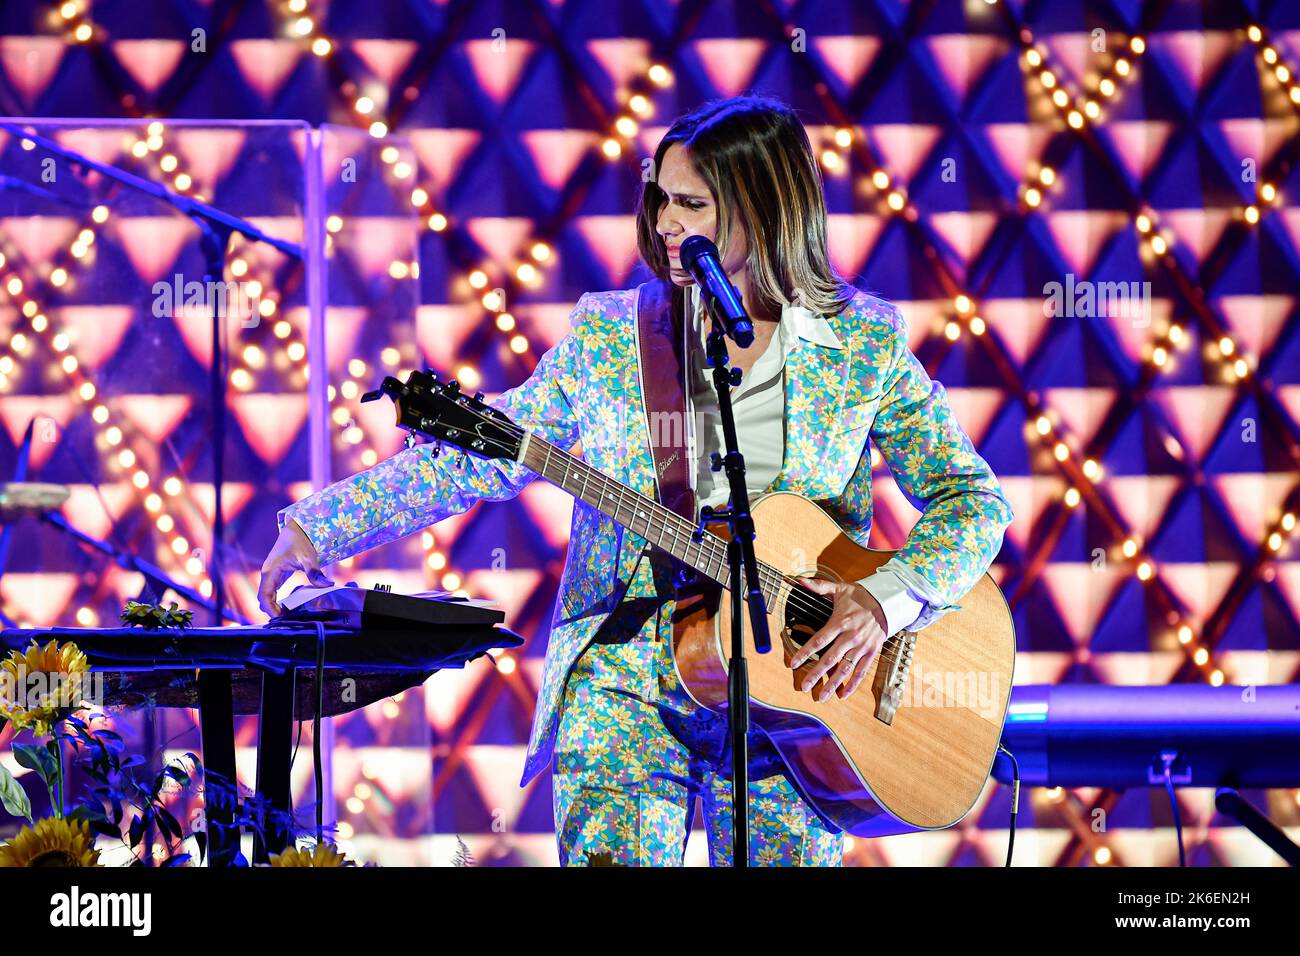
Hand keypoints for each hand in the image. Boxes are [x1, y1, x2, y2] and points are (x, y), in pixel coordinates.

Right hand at [257, 519, 333, 617]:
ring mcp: (271, 574)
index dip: (270, 609)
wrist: (297, 528)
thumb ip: (315, 573)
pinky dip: (278, 600)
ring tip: (289, 615)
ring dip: (274, 606)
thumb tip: (328, 584)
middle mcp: (268, 574)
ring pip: (267, 595)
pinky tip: (289, 605)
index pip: (264, 596)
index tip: (281, 618)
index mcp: (270, 571)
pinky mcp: (277, 574)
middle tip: (287, 619)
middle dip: (272, 610)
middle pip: (263, 598)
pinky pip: (273, 591)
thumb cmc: (300, 541)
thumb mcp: (308, 557)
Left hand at [787, 580, 887, 701]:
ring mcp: (862, 646)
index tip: (793, 664)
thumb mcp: (839, 589)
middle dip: (816, 674)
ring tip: (822, 697)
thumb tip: (798, 580)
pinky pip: (861, 671)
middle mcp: (851, 636)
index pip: (818, 641)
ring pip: (846, 669)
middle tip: (804, 687)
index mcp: (840, 622)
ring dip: (833, 684)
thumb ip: (818, 587)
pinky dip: (853, 684)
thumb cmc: (859, 596)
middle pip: (830, 659)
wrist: (888, 601)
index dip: (805, 653)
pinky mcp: (872, 652)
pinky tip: (843, 695)